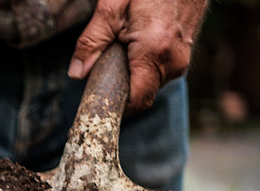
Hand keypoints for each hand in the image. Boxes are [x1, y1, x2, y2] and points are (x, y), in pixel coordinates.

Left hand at [68, 0, 208, 110]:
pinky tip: (134, 48)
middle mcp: (173, 60)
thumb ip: (92, 41)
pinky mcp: (185, 51)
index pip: (136, 101)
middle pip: (142, 95)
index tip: (98, 106)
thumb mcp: (112, 6)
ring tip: (121, 51)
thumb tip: (76, 73)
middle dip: (121, 90)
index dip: (116, 109)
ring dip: (133, 76)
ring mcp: (182, 57)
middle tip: (102, 72)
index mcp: (154, 52)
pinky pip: (160, 71)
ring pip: (151, 84)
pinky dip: (144, 67)